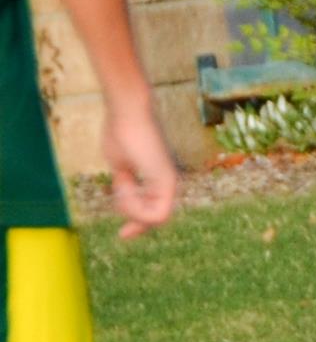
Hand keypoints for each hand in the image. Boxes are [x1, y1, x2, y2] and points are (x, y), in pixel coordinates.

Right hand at [100, 101, 177, 238]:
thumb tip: (125, 199)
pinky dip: (134, 205)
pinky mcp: (166, 178)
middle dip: (133, 217)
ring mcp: (170, 181)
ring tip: (122, 183)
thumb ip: (126, 185)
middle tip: (120, 191)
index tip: (122, 229)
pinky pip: (156, 212)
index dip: (138, 225)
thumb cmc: (122, 133)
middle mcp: (169, 184)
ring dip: (131, 208)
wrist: (125, 111)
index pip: (156, 215)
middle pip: (155, 220)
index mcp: (160, 182)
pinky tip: (125, 185)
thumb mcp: (121, 167)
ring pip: (155, 218)